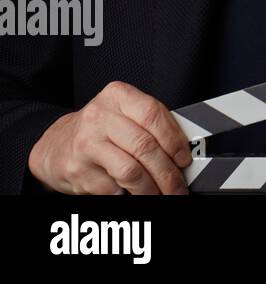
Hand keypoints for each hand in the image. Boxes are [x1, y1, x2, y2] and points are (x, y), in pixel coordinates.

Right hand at [27, 81, 192, 193]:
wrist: (55, 144)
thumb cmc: (99, 128)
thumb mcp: (124, 114)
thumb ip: (151, 125)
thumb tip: (182, 151)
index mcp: (117, 97)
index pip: (153, 115)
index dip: (174, 140)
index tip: (184, 159)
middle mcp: (99, 117)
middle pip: (144, 147)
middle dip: (167, 173)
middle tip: (178, 186)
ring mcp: (86, 144)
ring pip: (130, 172)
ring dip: (151, 189)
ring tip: (161, 194)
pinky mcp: (77, 170)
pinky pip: (112, 188)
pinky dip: (128, 194)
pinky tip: (132, 192)